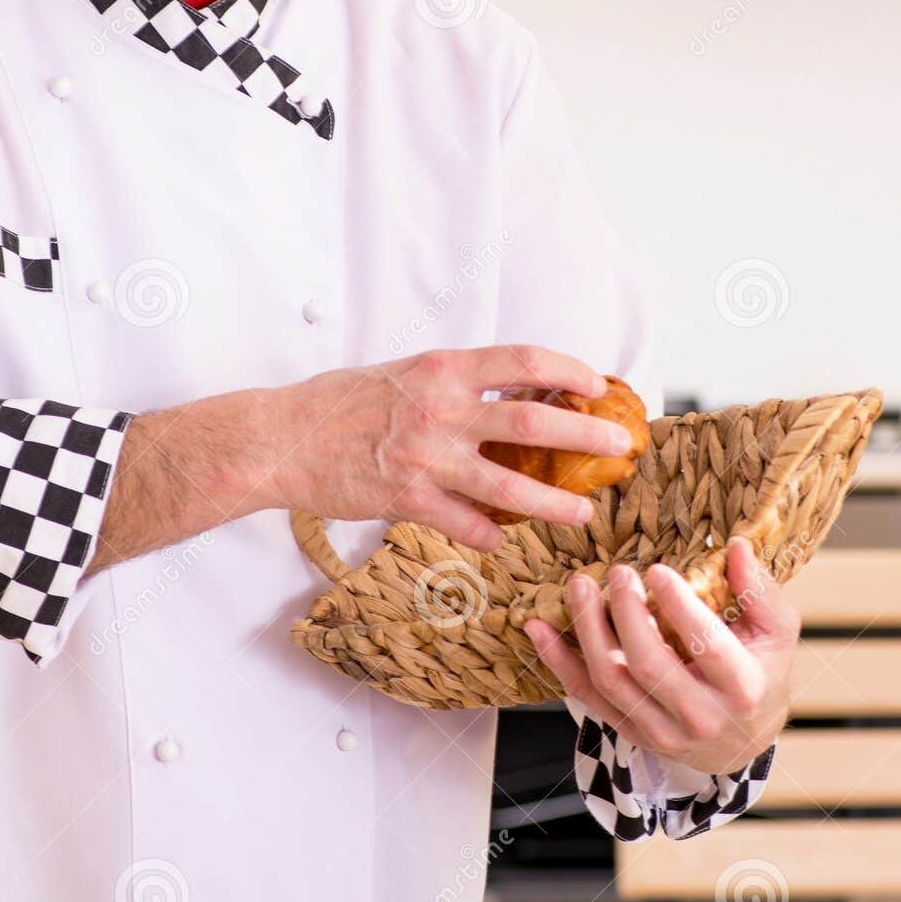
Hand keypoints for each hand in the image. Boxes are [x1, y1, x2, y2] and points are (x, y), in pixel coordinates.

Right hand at [260, 344, 636, 549]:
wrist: (281, 437)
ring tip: (584, 515)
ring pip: (510, 486)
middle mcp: (441, 410)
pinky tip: (502, 539)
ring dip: (555, 503)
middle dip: (585, 437)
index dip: (568, 372)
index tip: (598, 384)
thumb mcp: (400, 373)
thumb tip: (503, 392)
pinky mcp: (407, 499)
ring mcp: (427, 457)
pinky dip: (490, 534)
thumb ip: (450, 383)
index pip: (522, 362)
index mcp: (442, 369)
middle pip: (534, 424)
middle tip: (619, 448)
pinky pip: (466, 524)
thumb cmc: (336, 402)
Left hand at [523, 535, 796, 773]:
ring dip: (587, 630)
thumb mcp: (777, 633)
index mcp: (742, 687)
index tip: (658, 569)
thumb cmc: (760, 671)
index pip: (708, 647)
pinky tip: (538, 628)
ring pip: (611, 681)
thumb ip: (760, 591)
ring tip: (579, 586)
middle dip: (626, 614)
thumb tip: (738, 546)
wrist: (742, 741)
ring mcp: (660, 730)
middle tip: (618, 572)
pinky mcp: (630, 732)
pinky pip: (586, 697)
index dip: (680, 608)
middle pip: (649, 665)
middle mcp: (700, 716)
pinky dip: (558, 662)